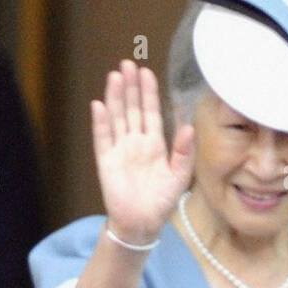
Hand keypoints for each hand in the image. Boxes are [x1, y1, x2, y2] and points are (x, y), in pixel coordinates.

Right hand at [91, 60, 195, 244]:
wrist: (142, 223)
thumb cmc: (162, 202)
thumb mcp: (179, 177)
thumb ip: (184, 152)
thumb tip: (188, 127)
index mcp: (154, 145)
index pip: (150, 113)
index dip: (149, 93)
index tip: (146, 72)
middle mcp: (135, 143)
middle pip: (132, 109)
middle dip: (131, 87)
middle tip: (128, 64)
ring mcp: (119, 149)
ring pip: (117, 117)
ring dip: (115, 97)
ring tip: (115, 76)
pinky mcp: (106, 160)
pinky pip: (102, 138)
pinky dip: (100, 122)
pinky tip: (99, 105)